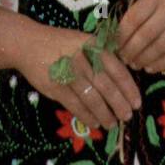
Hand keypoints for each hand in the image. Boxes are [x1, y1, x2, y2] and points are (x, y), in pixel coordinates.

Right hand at [17, 22, 140, 130]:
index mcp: (93, 46)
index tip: (137, 102)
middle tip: (127, 116)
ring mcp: (68, 73)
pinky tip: (95, 122)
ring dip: (105, 114)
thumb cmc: (61, 44)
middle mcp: (82, 58)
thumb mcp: (84, 41)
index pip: (116, 69)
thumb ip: (103, 55)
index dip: (129, 88)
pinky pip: (75, 105)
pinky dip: (87, 116)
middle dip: (119, 104)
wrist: (28, 44)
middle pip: (106, 86)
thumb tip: (125, 79)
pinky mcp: (55, 87)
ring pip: (91, 98)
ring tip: (112, 123)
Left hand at [117, 0, 164, 74]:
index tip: (115, 44)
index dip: (122, 35)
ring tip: (134, 64)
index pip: (134, 17)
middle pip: (146, 35)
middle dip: (131, 50)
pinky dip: (160, 64)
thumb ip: (140, 10)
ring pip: (160, 47)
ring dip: (144, 59)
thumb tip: (118, 36)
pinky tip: (150, 67)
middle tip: (124, 58)